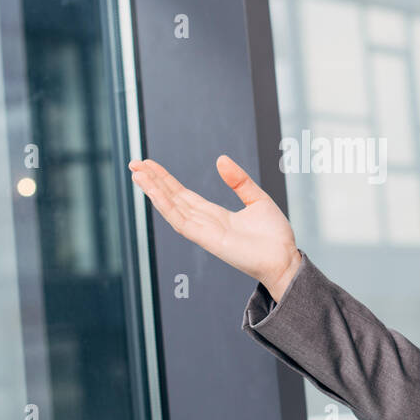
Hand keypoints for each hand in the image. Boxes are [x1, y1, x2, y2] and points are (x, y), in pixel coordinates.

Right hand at [129, 155, 302, 301]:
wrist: (284, 260)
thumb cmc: (274, 237)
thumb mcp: (257, 199)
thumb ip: (239, 181)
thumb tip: (220, 159)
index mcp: (215, 215)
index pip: (183, 195)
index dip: (166, 180)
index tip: (150, 165)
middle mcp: (205, 223)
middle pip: (172, 199)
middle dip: (153, 182)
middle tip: (134, 164)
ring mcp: (203, 232)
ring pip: (171, 208)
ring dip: (153, 191)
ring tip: (136, 173)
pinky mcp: (206, 239)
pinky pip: (180, 220)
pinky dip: (165, 205)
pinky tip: (153, 191)